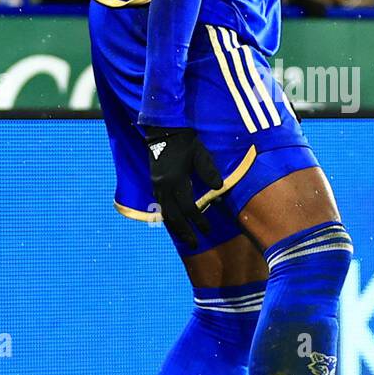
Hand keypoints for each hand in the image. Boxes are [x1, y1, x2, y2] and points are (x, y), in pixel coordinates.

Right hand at [142, 126, 222, 248]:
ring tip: (184, 238)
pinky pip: (161, 206)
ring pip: (165, 213)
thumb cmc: (185, 142)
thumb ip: (209, 172)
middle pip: (173, 216)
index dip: (197, 220)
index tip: (207, 230)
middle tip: (194, 243)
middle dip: (184, 231)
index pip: (187, 208)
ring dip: (175, 227)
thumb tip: (219, 189)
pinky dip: (168, 217)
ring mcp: (157, 186)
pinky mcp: (154, 184)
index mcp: (176, 181)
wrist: (164, 131)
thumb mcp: (201, 155)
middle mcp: (164, 187)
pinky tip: (173, 222)